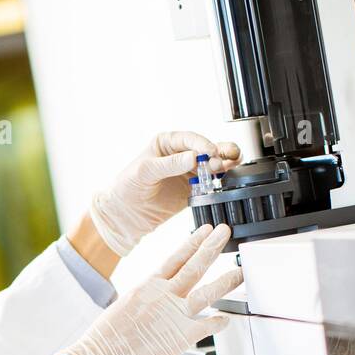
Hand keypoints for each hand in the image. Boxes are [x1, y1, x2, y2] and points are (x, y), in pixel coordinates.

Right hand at [54, 223, 242, 354]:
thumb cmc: (106, 339)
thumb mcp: (124, 307)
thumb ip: (145, 301)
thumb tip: (153, 302)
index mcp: (148, 286)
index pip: (176, 257)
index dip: (193, 242)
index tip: (205, 230)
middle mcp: (163, 296)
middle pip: (195, 265)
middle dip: (212, 246)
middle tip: (225, 232)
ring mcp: (174, 315)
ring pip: (208, 291)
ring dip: (227, 280)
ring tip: (240, 271)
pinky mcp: (182, 336)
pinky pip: (208, 325)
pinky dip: (220, 321)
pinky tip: (227, 318)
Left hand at [89, 132, 240, 256]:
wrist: (126, 214)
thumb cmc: (128, 187)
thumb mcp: (145, 171)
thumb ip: (170, 164)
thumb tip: (193, 157)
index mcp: (167, 143)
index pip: (189, 139)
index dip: (201, 144)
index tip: (209, 152)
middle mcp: (181, 154)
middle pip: (206, 149)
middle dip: (218, 152)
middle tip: (223, 160)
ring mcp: (189, 172)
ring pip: (213, 163)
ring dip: (224, 163)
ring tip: (229, 167)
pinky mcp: (194, 189)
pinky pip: (211, 183)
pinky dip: (221, 180)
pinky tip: (226, 179)